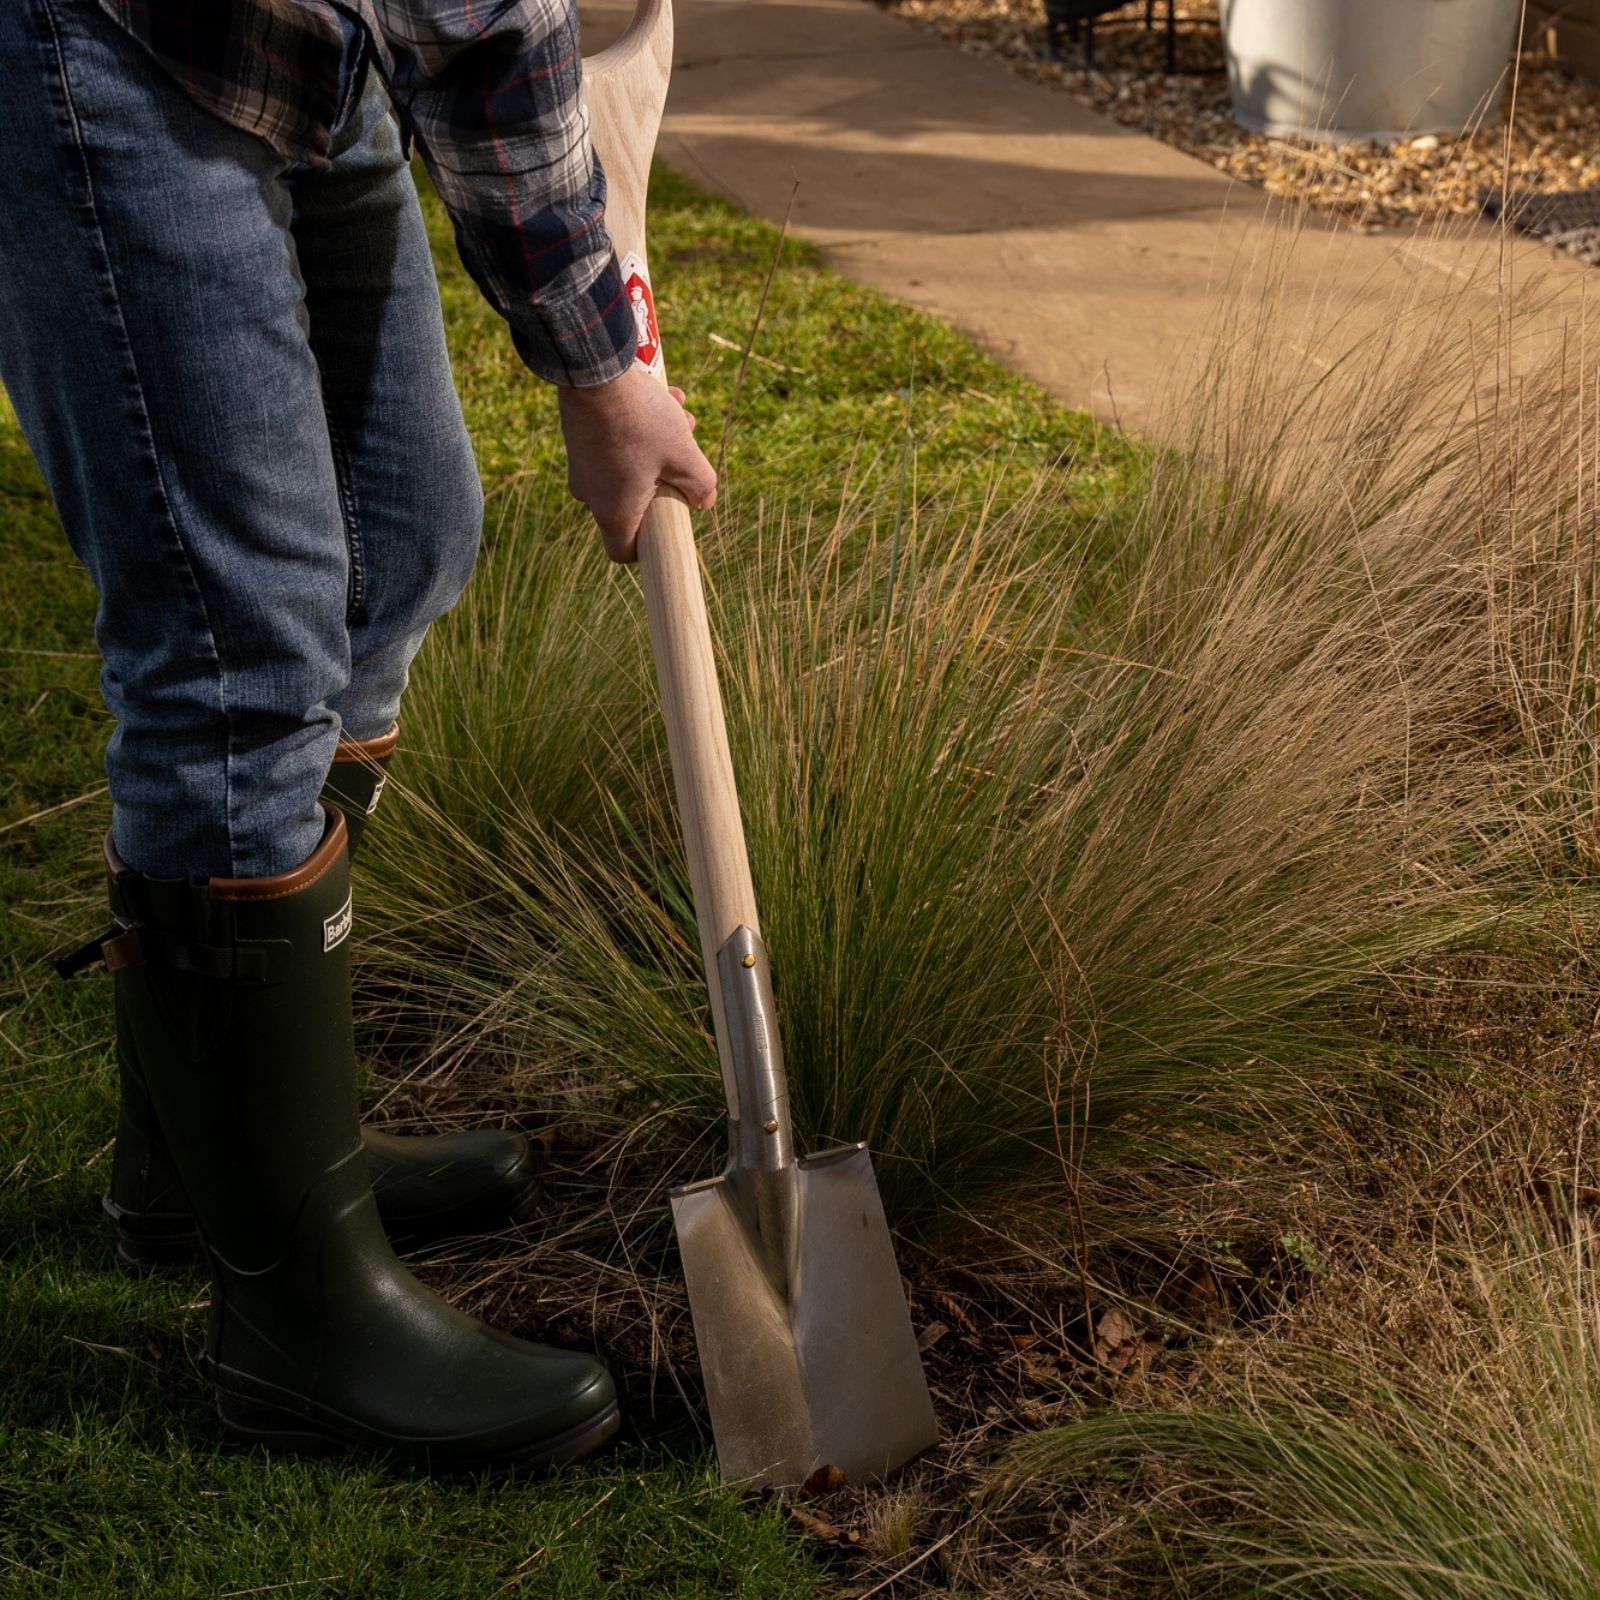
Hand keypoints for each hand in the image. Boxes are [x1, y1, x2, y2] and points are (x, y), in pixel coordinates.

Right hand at [557, 363, 717, 561]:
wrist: (595, 370)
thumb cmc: (642, 421)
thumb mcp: (685, 456)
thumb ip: (701, 486)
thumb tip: (705, 501)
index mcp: (613, 511)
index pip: (623, 552)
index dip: (647, 546)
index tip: (667, 523)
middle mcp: (591, 495)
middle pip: (633, 505)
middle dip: (666, 480)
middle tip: (685, 453)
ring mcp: (581, 467)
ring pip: (629, 468)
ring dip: (659, 448)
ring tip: (680, 414)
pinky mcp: (579, 440)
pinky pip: (614, 446)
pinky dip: (639, 431)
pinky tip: (663, 397)